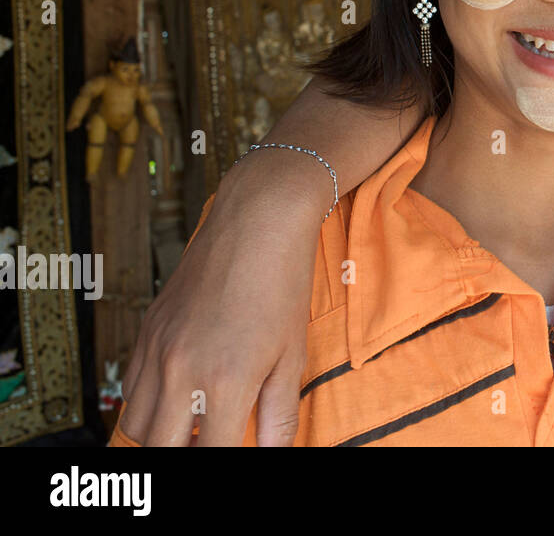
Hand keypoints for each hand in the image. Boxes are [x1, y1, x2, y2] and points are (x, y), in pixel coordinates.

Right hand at [119, 156, 323, 445]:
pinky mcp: (146, 330)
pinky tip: (180, 396)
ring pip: (136, 423)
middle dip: (185, 454)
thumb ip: (279, 415)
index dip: (223, 462)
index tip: (234, 453)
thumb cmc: (283, 283)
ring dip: (161, 435)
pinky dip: (148, 404)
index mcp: (225, 380)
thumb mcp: (292, 355)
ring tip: (194, 428)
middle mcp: (181, 369)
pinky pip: (131, 387)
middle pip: (161, 449)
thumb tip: (273, 453)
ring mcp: (157, 348)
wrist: (257, 220)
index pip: (211, 455)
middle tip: (210, 443)